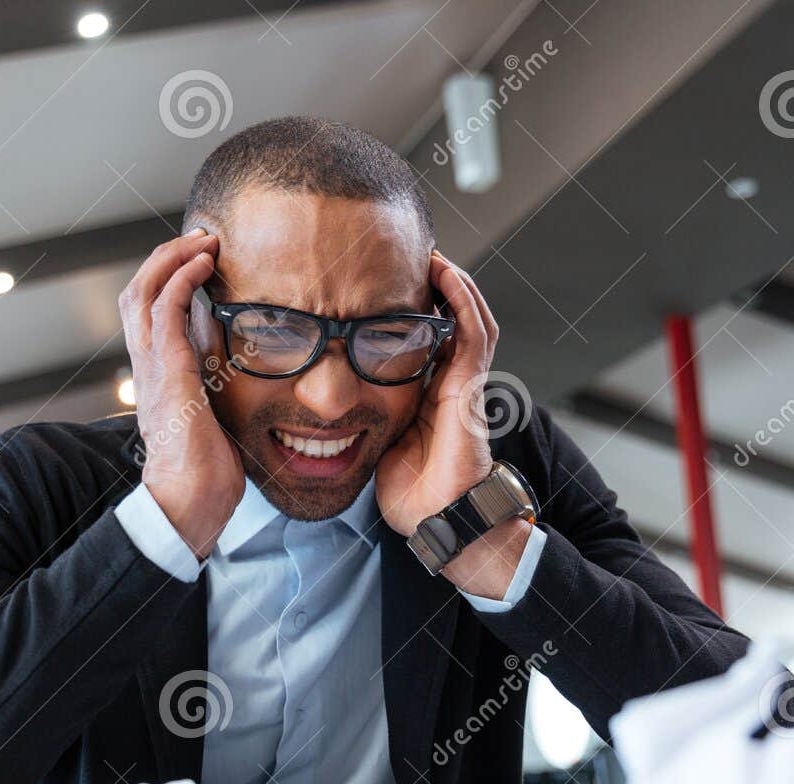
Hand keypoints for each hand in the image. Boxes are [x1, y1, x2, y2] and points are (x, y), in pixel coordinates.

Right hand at [121, 229, 243, 557]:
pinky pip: (165, 311)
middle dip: (166, 258)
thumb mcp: (217, 414)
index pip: (150, 312)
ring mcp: (153, 367)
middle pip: (138, 292)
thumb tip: (244, 363)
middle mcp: (148, 366)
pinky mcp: (168, 371)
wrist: (191, 501)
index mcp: (159, 375)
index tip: (202, 259)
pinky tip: (204, 265)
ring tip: (204, 240)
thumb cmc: (209, 471)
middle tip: (203, 238)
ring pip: (144, 291)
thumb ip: (218, 384)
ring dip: (173, 258)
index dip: (169, 279)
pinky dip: (182, 279)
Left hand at [375, 252, 496, 536]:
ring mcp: (464, 384)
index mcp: (432, 395)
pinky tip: (445, 274)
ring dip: (454, 282)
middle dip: (438, 286)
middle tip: (413, 256)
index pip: (429, 338)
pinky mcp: (469, 389)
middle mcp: (452, 384)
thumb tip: (321, 398)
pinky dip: (461, 299)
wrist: (436, 519)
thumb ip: (362, 416)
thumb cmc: (410, 492)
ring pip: (471, 317)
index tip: (389, 282)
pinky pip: (472, 333)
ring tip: (432, 254)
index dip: (416, 308)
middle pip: (454, 320)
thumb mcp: (376, 443)